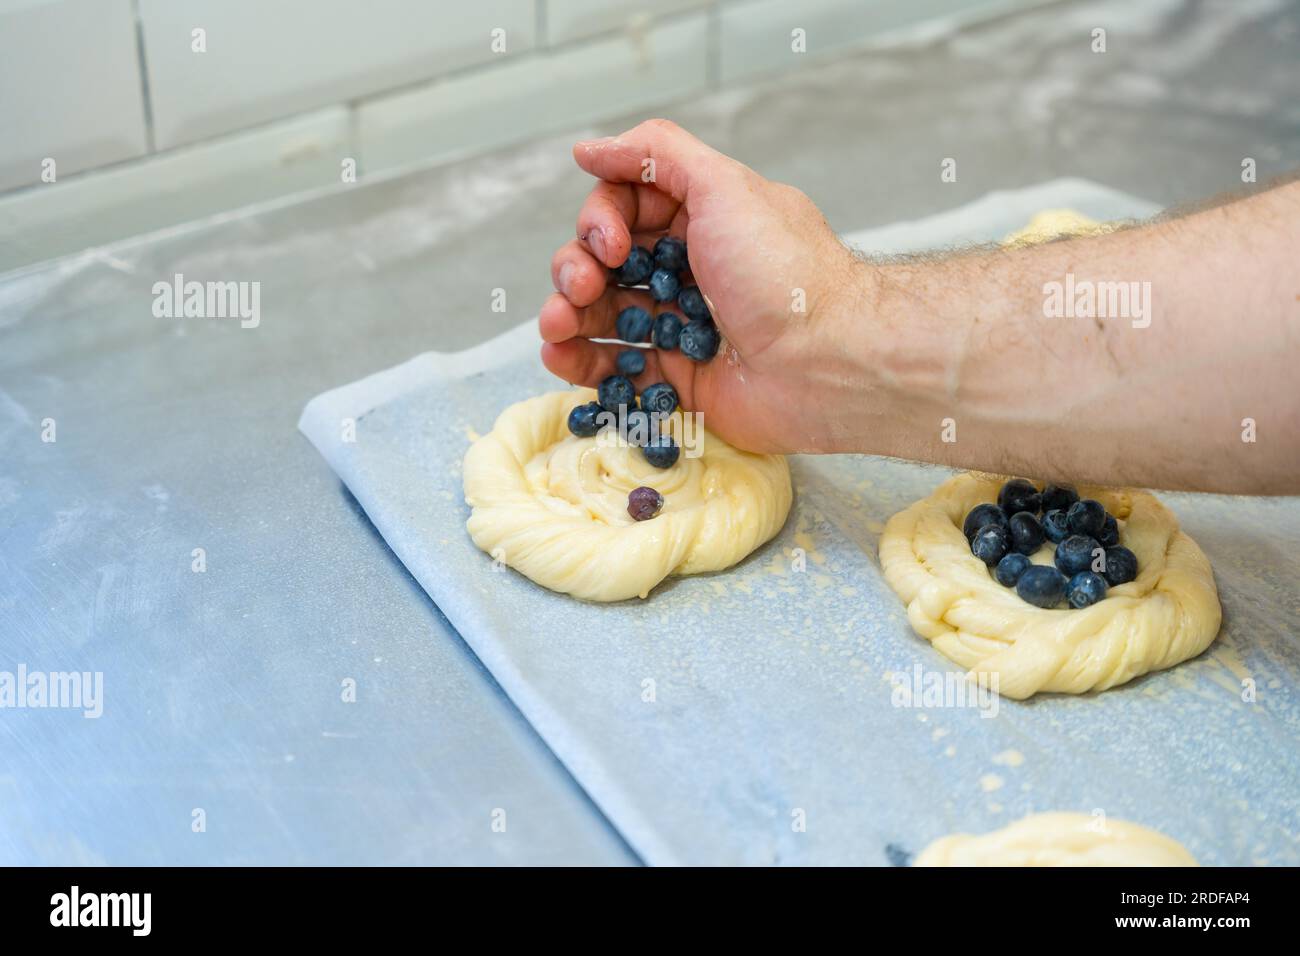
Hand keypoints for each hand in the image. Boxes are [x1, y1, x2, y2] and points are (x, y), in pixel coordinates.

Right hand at [540, 119, 867, 453]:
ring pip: (601, 316)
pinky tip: (559, 357)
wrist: (828, 363)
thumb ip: (657, 154)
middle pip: (603, 263)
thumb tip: (589, 147)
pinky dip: (579, 363)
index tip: (611, 244)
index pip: (623, 209)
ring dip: (565, 315)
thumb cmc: (783, 274)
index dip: (601, 222)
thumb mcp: (726, 187)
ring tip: (554, 327)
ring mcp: (679, 326)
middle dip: (575, 270)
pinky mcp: (678, 380)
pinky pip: (616, 369)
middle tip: (580, 287)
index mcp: (701, 221)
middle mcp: (688, 270)